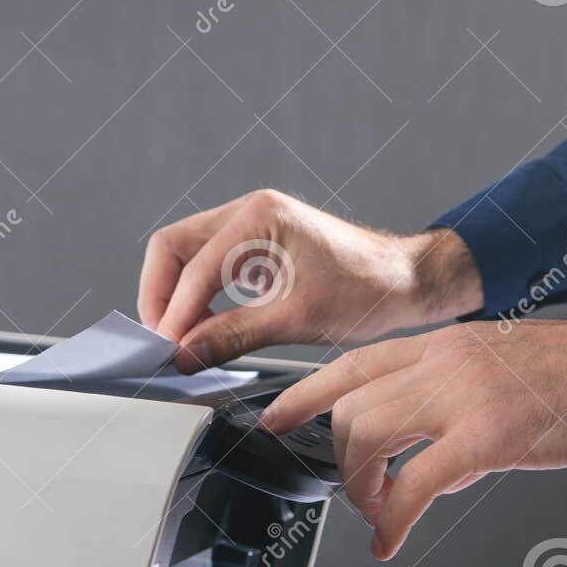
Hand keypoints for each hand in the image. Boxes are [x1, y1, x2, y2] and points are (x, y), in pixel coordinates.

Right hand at [138, 189, 483, 370]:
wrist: (407, 283)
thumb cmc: (368, 290)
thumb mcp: (296, 319)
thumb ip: (233, 335)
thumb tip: (186, 354)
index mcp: (259, 217)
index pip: (195, 268)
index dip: (175, 314)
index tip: (167, 352)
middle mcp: (249, 213)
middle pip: (174, 248)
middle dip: (159, 296)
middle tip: (161, 342)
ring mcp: (251, 227)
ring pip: (185, 256)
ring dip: (175, 297)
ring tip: (178, 339)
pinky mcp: (256, 247)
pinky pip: (208, 268)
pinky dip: (196, 298)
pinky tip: (201, 328)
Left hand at [258, 297, 566, 558]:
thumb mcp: (507, 374)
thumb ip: (458, 411)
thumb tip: (433, 469)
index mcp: (446, 344)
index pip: (353, 362)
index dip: (305, 392)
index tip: (275, 415)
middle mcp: (442, 360)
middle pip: (348, 405)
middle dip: (338, 459)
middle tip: (356, 493)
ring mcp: (461, 395)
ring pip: (365, 436)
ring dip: (359, 486)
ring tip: (378, 514)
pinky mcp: (488, 435)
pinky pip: (413, 483)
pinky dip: (391, 520)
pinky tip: (392, 540)